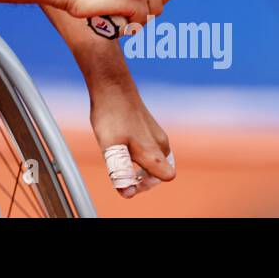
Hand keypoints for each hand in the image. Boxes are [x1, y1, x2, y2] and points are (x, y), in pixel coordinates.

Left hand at [88, 77, 175, 197]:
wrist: (112, 85)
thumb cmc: (111, 114)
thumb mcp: (111, 147)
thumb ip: (120, 171)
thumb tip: (127, 193)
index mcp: (154, 151)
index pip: (167, 177)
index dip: (147, 184)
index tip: (128, 178)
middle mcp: (160, 143)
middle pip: (160, 170)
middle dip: (142, 176)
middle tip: (121, 168)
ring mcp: (157, 133)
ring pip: (155, 157)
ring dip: (140, 163)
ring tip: (119, 153)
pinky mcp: (150, 125)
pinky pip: (150, 146)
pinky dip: (139, 151)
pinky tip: (122, 141)